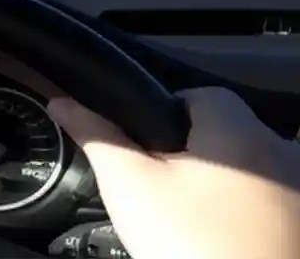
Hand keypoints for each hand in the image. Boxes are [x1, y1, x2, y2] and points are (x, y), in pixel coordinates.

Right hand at [49, 87, 299, 258]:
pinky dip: (249, 210)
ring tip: (195, 219)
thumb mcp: (130, 187)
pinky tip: (226, 237)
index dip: (164, 115)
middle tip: (164, 190)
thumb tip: (63, 103)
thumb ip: (99, 137)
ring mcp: (299, 191)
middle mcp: (283, 152)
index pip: (200, 95)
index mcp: (239, 131)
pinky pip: (271, 201)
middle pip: (227, 133)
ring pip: (251, 169)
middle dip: (194, 153)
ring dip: (225, 182)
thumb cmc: (187, 243)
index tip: (146, 151)